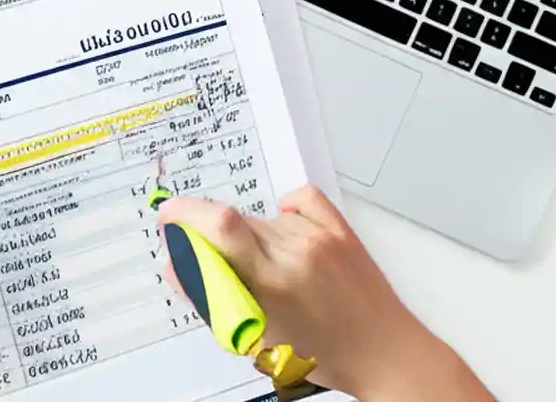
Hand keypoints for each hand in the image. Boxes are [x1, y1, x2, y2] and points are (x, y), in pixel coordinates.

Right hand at [158, 186, 494, 401]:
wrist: (385, 352)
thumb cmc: (326, 355)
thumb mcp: (258, 338)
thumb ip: (213, 298)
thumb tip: (177, 266)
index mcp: (271, 283)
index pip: (219, 226)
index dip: (186, 212)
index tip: (170, 218)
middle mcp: (295, 252)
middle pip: (233, 221)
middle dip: (214, 236)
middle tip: (222, 261)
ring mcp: (320, 237)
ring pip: (262, 218)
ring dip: (252, 236)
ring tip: (271, 268)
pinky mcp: (340, 229)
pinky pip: (299, 199)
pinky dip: (284, 211)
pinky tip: (286, 233)